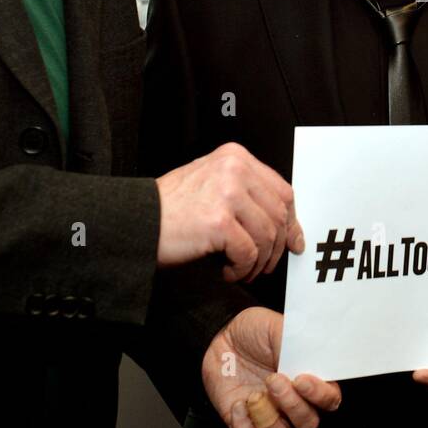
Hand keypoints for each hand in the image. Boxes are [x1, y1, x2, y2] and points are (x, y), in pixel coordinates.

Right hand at [155, 142, 302, 280]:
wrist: (134, 220)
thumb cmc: (170, 208)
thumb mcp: (211, 183)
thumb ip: (246, 193)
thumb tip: (286, 223)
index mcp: (235, 157)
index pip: (282, 190)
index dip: (291, 221)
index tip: (293, 242)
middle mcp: (235, 169)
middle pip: (279, 214)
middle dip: (277, 246)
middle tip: (265, 265)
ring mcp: (227, 193)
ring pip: (267, 235)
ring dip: (258, 261)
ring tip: (243, 270)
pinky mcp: (218, 221)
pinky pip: (248, 252)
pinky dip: (241, 268)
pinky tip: (227, 270)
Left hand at [202, 307, 341, 427]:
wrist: (221, 338)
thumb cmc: (254, 332)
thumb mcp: (276, 328)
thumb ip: (295, 343)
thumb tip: (309, 352)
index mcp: (308, 380)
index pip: (330, 400)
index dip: (320, 395)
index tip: (301, 379)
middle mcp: (294, 403)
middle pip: (308, 423)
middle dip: (291, 405)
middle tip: (273, 380)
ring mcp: (271, 417)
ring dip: (269, 422)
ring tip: (253, 396)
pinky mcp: (246, 427)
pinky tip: (238, 406)